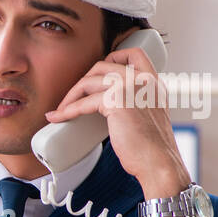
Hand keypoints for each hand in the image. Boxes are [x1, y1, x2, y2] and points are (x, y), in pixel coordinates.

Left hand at [42, 46, 189, 197]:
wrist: (158, 162)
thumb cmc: (152, 147)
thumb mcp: (149, 115)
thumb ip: (136, 101)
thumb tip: (109, 102)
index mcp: (153, 82)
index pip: (134, 53)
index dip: (112, 56)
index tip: (96, 73)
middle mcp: (144, 80)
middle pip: (102, 66)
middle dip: (82, 81)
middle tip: (73, 98)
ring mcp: (131, 88)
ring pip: (89, 81)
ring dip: (70, 96)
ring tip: (61, 110)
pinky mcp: (117, 102)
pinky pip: (84, 102)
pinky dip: (68, 110)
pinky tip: (59, 117)